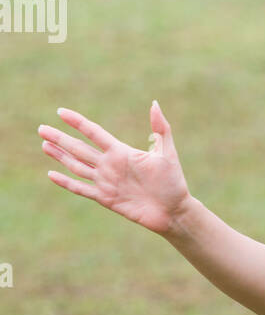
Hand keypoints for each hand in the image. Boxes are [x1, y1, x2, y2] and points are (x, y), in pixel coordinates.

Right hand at [38, 101, 191, 234]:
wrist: (174, 210)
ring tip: (44, 145)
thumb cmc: (173, 181)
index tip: (61, 112)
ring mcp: (106, 182)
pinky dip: (66, 182)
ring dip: (60, 156)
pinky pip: (82, 189)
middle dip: (60, 138)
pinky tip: (52, 174)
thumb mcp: (167, 152)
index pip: (94, 133)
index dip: (78, 122)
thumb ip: (160, 128)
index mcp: (122, 152)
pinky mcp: (106, 199)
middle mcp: (110, 165)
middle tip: (41, 128)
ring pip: (77, 166)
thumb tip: (154, 104)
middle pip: (79, 148)